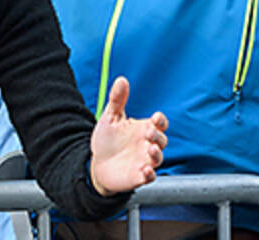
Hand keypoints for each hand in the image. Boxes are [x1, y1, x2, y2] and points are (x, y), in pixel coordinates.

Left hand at [88, 76, 168, 195]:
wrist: (96, 163)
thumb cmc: (107, 140)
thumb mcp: (110, 118)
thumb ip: (117, 100)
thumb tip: (122, 80)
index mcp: (143, 129)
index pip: (160, 124)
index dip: (161, 121)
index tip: (155, 118)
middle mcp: (147, 145)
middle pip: (162, 140)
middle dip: (158, 136)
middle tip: (148, 132)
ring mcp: (144, 161)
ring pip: (158, 159)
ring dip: (157, 154)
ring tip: (150, 149)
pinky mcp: (137, 177)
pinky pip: (149, 178)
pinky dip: (149, 175)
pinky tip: (145, 171)